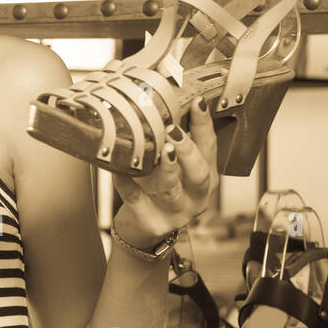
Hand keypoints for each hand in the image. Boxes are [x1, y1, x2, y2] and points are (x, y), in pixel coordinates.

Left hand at [110, 96, 218, 247]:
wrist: (144, 227)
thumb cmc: (159, 190)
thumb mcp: (175, 168)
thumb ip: (174, 142)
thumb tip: (165, 100)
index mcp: (205, 178)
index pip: (209, 148)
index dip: (205, 124)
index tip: (198, 101)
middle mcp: (196, 196)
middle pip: (199, 173)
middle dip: (188, 150)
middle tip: (174, 130)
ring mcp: (174, 211)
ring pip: (172, 189)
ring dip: (167, 168)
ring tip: (162, 149)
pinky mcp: (149, 219)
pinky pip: (135, 198)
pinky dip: (126, 181)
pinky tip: (117, 167)